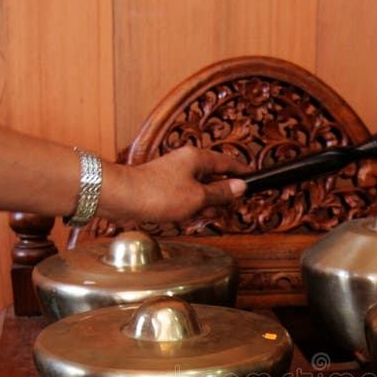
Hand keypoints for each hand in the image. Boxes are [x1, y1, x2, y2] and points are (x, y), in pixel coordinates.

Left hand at [121, 146, 249, 222]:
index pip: (227, 162)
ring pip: (199, 192)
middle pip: (214, 179)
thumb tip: (239, 186)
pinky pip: (185, 199)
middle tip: (220, 210)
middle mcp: (186, 164)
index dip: (241, 173)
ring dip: (202, 206)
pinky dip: (188, 209)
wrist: (122, 199)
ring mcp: (174, 176)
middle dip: (219, 198)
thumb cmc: (157, 193)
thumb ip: (220, 193)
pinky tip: (183, 218)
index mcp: (197, 158)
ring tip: (197, 216)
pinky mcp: (163, 190)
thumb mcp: (198, 197)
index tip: (253, 180)